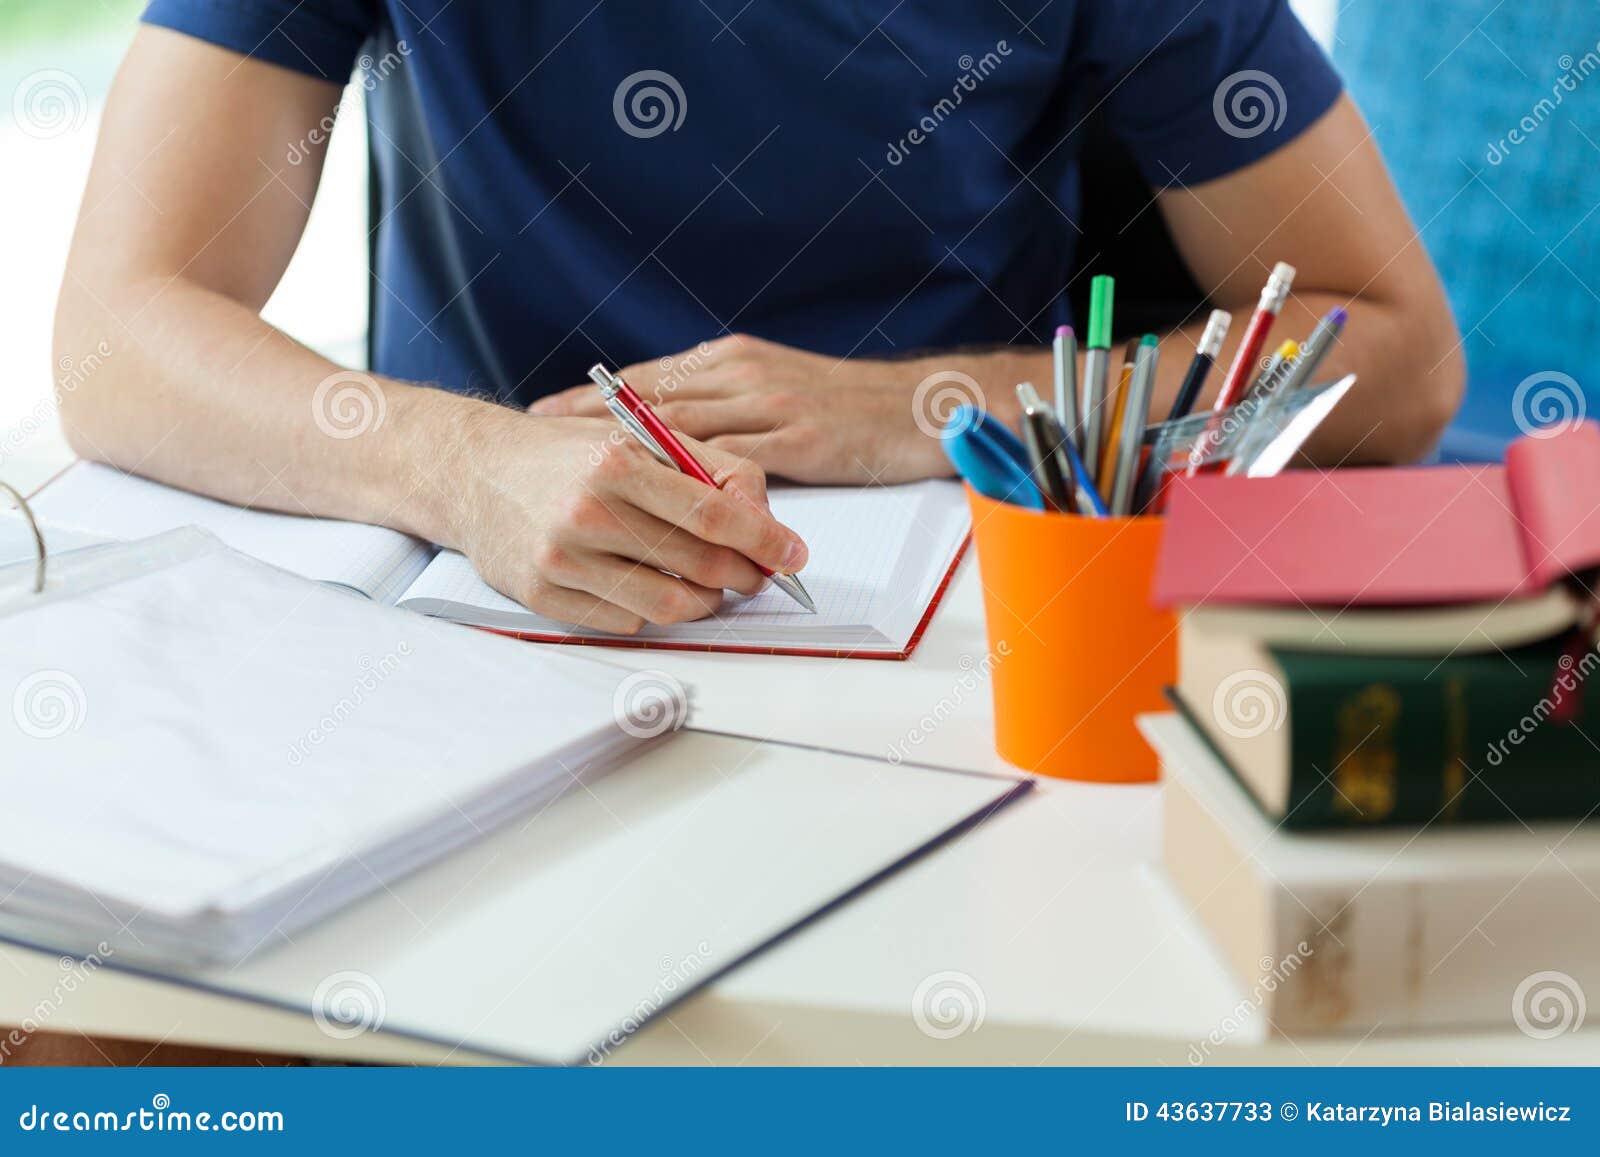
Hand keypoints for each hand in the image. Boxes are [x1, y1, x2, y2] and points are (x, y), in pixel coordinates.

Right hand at [446, 408, 807, 634]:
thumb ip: (709, 467)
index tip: (794, 554)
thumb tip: (766, 516)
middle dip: (743, 574)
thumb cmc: (567, 455)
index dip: (765, 541)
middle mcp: (587, 512)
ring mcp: (562, 559)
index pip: (714, 514)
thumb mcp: (638, 437)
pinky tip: (651, 585)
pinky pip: (627, 622)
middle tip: (756, 572)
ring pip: (670, 606)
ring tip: (711, 585)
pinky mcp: (544, 596)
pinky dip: (652, 611)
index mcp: (616, 463)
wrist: (475, 473)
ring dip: (705, 602)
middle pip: (699, 565)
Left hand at [529, 334, 960, 484]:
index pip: (649, 378)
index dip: (593, 397)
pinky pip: (731, 467)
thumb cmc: (853, 406)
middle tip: (540, 440)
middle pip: (650, 399)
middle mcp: (742, 375)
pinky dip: (690, 488)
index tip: (548, 412)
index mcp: (734, 361)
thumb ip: (734, 408)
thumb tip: (684, 438)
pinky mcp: (795, 441)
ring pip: (682, 432)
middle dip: (589, 421)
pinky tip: (657, 507)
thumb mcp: (782, 391)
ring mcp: (768, 406)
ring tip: (581, 476)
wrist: (921, 405)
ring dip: (629, 456)